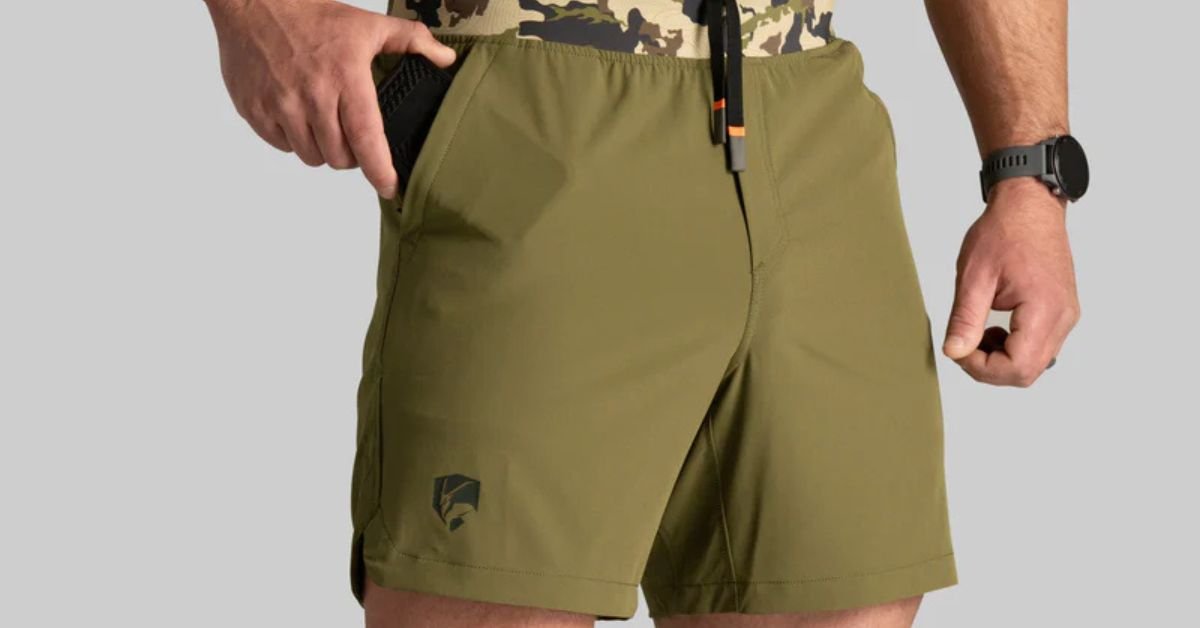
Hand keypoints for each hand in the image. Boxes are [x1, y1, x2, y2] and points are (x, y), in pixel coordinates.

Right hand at [204, 0, 455, 197]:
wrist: (253, 3)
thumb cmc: (312, 15)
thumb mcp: (368, 24)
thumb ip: (411, 40)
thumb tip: (445, 59)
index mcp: (345, 77)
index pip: (365, 137)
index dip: (379, 169)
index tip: (390, 187)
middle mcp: (312, 95)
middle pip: (339, 156)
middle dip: (351, 156)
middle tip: (352, 138)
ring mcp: (280, 104)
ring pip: (311, 156)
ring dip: (323, 151)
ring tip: (326, 126)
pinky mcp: (254, 110)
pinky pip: (282, 146)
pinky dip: (293, 141)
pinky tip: (299, 118)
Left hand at [943, 178, 1080, 386]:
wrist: (1030, 205)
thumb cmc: (1005, 231)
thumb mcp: (974, 276)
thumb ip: (964, 319)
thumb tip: (954, 352)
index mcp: (1044, 309)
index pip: (1017, 367)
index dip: (982, 368)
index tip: (959, 349)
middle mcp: (1063, 317)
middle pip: (1027, 372)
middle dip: (990, 368)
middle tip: (964, 345)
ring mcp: (1066, 315)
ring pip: (1035, 363)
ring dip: (1001, 359)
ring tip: (979, 331)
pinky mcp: (1061, 312)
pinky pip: (1039, 346)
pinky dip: (1014, 347)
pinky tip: (995, 327)